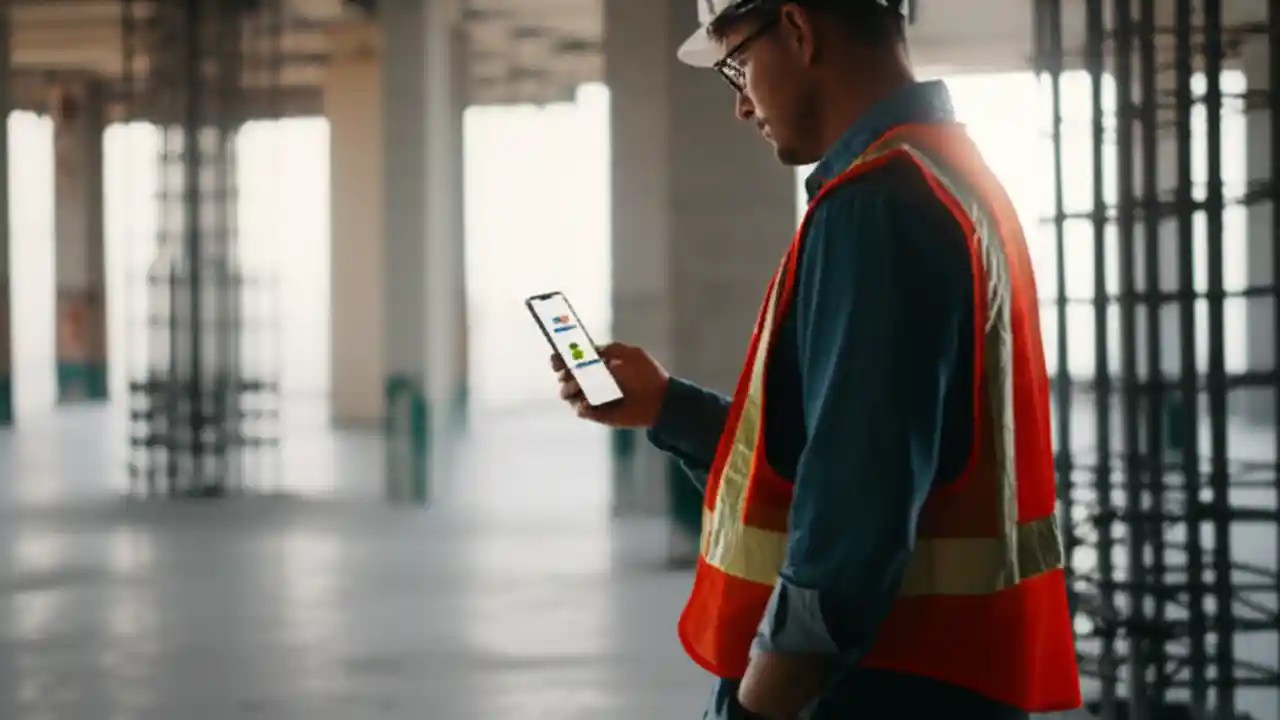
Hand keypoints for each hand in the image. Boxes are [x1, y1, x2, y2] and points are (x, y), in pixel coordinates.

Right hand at [551, 343, 669, 427]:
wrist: (659, 399)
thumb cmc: (646, 375)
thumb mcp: (630, 354)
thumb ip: (609, 349)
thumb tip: (587, 352)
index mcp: (596, 364)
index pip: (570, 360)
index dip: (560, 359)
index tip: (556, 359)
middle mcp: (590, 381)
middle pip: (564, 377)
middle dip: (563, 373)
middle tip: (567, 372)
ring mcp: (591, 398)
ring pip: (568, 394)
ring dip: (570, 388)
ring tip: (581, 387)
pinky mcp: (596, 414)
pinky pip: (580, 410)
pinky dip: (581, 405)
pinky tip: (589, 402)